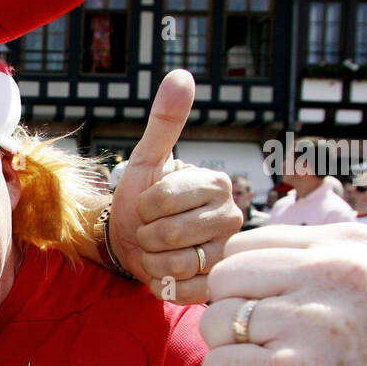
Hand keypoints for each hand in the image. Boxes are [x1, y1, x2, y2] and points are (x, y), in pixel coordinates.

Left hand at [110, 70, 241, 304]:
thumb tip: (182, 75)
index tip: (148, 205)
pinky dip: (163, 285)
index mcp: (217, 184)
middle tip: (152, 231)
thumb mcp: (147, 160)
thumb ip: (165, 121)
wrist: (133, 243)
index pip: (165, 200)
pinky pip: (183, 290)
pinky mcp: (219, 286)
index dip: (144, 206)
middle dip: (146, 236)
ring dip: (152, 261)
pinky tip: (164, 273)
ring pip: (175, 263)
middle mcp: (233, 217)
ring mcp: (229, 254)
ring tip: (158, 251)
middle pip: (170, 234)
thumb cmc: (141, 201)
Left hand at [198, 224, 366, 365]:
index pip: (243, 245)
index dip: (252, 293)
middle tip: (290, 356)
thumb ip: (285, 264)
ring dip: (236, 356)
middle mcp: (342, 273)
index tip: (303, 328)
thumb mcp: (338, 297)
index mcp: (354, 245)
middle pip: (223, 276)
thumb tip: (209, 246)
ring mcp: (317, 323)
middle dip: (236, 321)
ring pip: (214, 319)